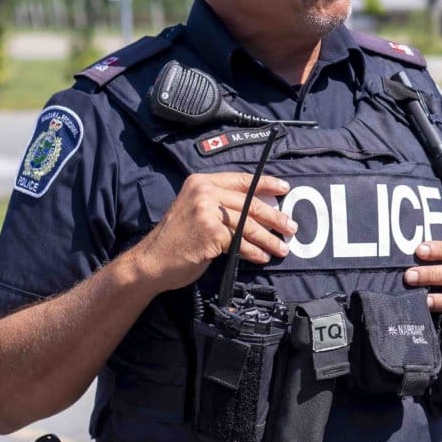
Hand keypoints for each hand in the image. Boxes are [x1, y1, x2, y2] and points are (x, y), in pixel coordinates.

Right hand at [133, 172, 295, 290]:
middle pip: (249, 203)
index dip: (266, 184)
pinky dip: (254, 251)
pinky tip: (262, 257)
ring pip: (248, 224)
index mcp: (201, 182)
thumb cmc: (176, 239)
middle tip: (291, 226)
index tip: (284, 189)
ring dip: (269, 238)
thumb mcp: (195, 210)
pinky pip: (241, 242)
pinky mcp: (211, 232)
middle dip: (274, 216)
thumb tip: (258, 208)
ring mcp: (207, 211)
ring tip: (282, 247)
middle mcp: (204, 192)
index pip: (241, 179)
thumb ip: (220, 204)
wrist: (151, 261)